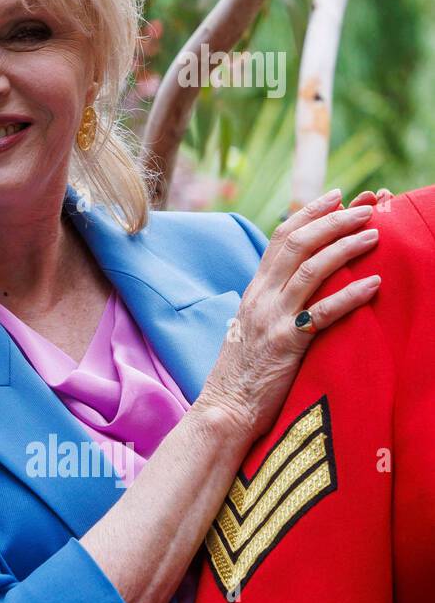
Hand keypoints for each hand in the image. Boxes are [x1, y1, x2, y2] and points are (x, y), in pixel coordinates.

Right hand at [196, 188, 380, 443]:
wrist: (226, 408)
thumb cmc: (246, 371)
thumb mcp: (255, 326)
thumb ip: (275, 301)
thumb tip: (299, 284)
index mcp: (255, 290)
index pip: (281, 237)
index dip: (310, 212)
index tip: (336, 194)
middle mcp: (262, 297)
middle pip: (297, 244)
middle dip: (334, 220)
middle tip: (366, 207)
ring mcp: (272, 319)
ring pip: (310, 270)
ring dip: (346, 247)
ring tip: (376, 234)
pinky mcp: (286, 344)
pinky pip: (322, 314)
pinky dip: (350, 296)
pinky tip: (375, 284)